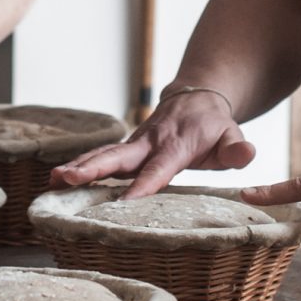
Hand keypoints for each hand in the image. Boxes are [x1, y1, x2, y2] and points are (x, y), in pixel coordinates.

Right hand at [49, 89, 255, 198]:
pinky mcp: (127, 147)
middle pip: (119, 157)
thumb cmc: (215, 126)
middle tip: (68, 179)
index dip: (142, 184)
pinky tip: (56, 178)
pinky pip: (102, 156)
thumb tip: (246, 154)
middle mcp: (150, 142)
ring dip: (79, 166)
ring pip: (104, 154)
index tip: (125, 202)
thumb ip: (237, 149)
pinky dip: (80, 165)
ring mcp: (135, 143)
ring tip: (54, 179)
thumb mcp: (233, 135)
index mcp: (176, 145)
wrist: (197, 98)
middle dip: (93, 169)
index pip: (158, 168)